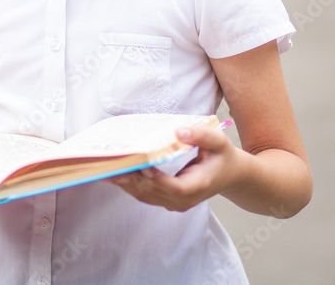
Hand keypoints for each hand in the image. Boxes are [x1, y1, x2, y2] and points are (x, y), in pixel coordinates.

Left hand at [110, 126, 243, 211]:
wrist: (230, 175)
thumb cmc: (223, 157)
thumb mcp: (219, 141)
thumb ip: (201, 136)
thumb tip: (178, 132)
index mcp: (197, 187)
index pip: (173, 187)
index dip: (155, 178)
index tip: (141, 164)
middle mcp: (183, 200)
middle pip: (152, 192)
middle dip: (131, 177)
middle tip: (111, 162)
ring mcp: (174, 203)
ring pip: (144, 195)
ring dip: (124, 181)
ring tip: (104, 167)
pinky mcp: (166, 200)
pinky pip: (144, 194)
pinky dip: (129, 183)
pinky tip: (115, 171)